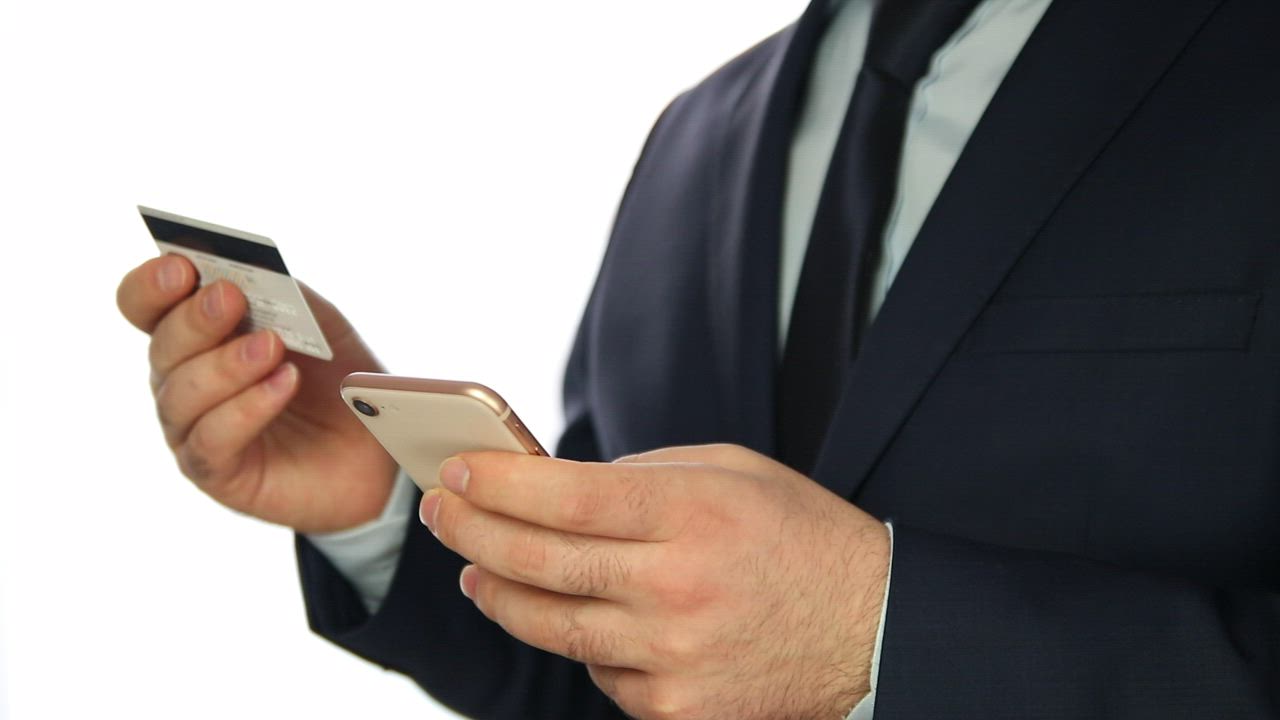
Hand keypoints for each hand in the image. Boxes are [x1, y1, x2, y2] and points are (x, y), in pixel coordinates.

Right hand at [117, 254, 396, 532]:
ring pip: (182, 394)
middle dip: (195, 319)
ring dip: (227, 364)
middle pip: (162, 346)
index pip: (144, 305)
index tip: (180, 266)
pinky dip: (246, 408)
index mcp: (194, 334)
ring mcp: (192, 428)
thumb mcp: (319, 323)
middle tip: (230, 298)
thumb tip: (250, 272)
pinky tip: (282, 384)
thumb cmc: (336, 376)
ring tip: (272, 347)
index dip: (151, 285)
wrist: (375, 444)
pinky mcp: (216, 471)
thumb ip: (283, 295)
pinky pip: (212, 439)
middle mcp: (181, 379)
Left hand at [422, 444, 889, 719]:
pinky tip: (573, 617)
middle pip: (541, 563)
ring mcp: (673, 656)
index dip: (499, 484)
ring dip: (501, 595)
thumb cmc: (798, 536)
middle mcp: (676, 586)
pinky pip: (598, 671)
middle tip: (442, 512)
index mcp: (693, 512)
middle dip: (474, 533)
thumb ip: (645, 471)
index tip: (457, 470)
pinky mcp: (676, 707)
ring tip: (477, 572)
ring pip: (553, 627)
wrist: (869, 629)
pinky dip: (576, 641)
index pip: (567, 498)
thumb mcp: (733, 471)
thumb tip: (560, 486)